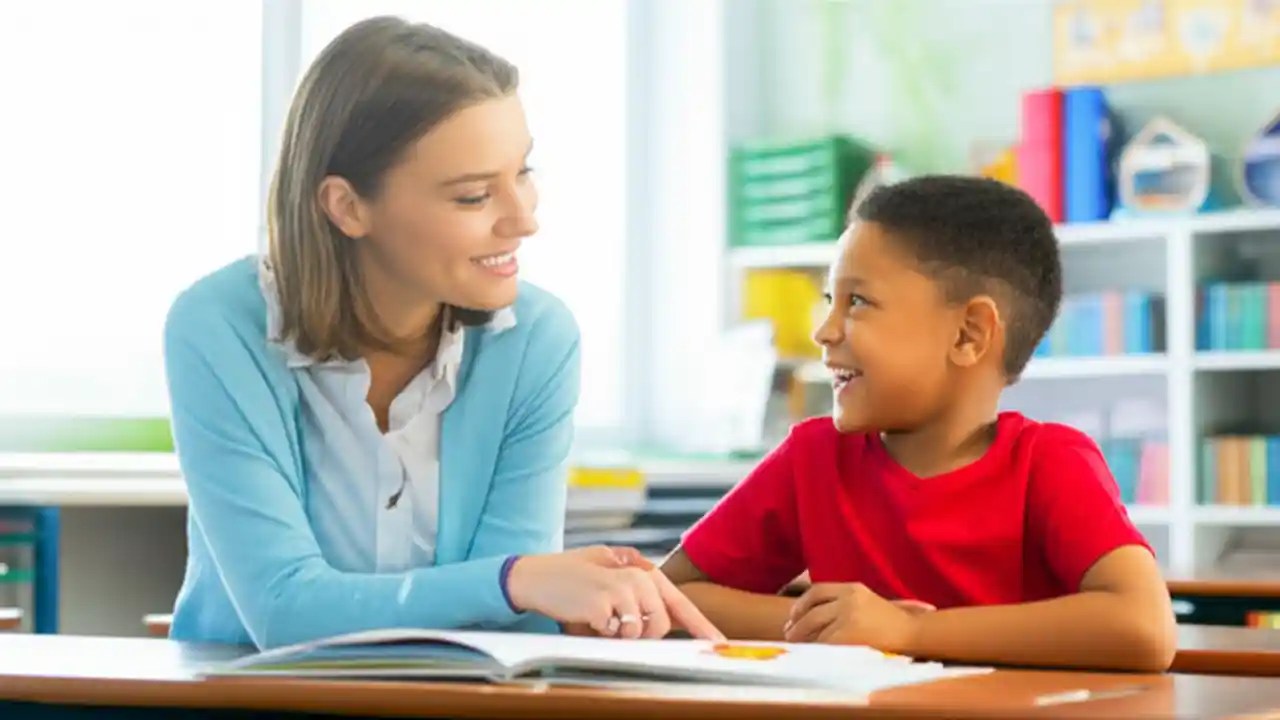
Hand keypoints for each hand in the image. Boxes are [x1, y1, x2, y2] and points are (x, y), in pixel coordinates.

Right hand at [507, 545, 724, 640]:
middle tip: (616, 624)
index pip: (680, 602)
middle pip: (661, 624)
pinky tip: (588, 616)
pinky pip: (617, 633)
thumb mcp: (611, 575)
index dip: (701, 625)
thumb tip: (662, 617)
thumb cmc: (574, 578)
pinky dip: (603, 632)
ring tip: (601, 617)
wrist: (537, 576)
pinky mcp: (604, 602)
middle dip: (643, 635)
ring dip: (621, 633)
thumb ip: (639, 589)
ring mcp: (622, 588)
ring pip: (641, 631)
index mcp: (643, 571)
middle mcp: (637, 576)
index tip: (719, 642)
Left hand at [783, 583, 931, 651]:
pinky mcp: (848, 634)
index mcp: (852, 588)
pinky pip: (824, 642)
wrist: (914, 634)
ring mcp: (848, 616)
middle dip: (797, 624)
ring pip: (815, 627)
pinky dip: (815, 648)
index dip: (801, 604)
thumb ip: (843, 603)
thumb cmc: (892, 623)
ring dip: (803, 638)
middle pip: (812, 611)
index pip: (817, 591)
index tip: (792, 616)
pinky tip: (812, 654)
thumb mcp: (867, 602)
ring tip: (798, 646)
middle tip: (789, 635)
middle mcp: (848, 599)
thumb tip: (812, 615)